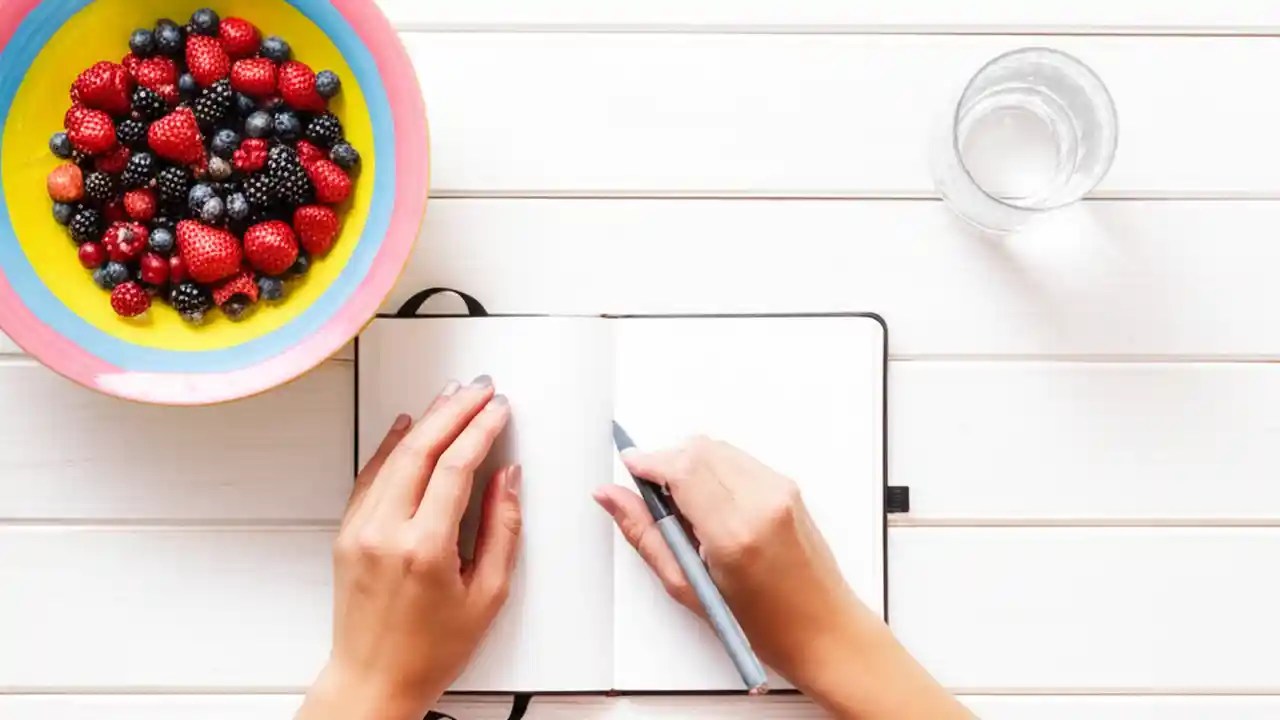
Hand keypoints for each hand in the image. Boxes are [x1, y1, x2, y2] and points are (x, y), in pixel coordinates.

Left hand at [298, 376, 521, 719]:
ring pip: (393, 456)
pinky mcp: (346, 533)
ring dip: (425, 420)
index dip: (480, 429)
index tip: (497, 410)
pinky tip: (407, 427)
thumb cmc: (430, 650)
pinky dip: (391, 446)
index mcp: (424, 549)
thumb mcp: (487, 594)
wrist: (374, 680)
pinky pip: (370, 476)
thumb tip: (507, 479)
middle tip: (478, 389)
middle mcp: (385, 533)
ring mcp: (360, 531)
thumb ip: (501, 530)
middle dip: (454, 410)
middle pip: (421, 449)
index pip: (455, 466)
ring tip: (450, 398)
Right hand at [594, 437, 970, 719]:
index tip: (629, 468)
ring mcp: (781, 491)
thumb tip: (612, 497)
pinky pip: (740, 461)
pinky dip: (716, 472)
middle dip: (667, 461)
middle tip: (653, 495)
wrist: (822, 630)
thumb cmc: (762, 624)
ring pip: (719, 449)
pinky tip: (712, 508)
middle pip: (700, 448)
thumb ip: (645, 533)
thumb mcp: (688, 586)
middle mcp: (762, 501)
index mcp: (734, 531)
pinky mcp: (790, 488)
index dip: (648, 461)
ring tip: (685, 510)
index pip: (683, 466)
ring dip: (692, 465)